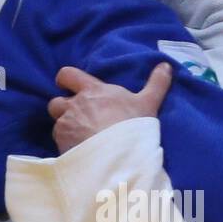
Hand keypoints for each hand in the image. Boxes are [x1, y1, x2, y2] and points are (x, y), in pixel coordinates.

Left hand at [47, 63, 172, 153]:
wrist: (119, 156)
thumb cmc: (132, 125)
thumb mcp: (148, 103)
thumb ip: (156, 83)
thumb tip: (166, 65)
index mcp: (93, 90)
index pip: (67, 74)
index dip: (65, 80)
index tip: (70, 87)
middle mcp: (75, 105)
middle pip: (56, 101)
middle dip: (63, 108)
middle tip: (78, 117)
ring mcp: (66, 124)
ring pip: (57, 122)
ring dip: (65, 127)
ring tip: (79, 137)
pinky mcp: (61, 143)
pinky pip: (58, 141)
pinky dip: (66, 144)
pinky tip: (79, 150)